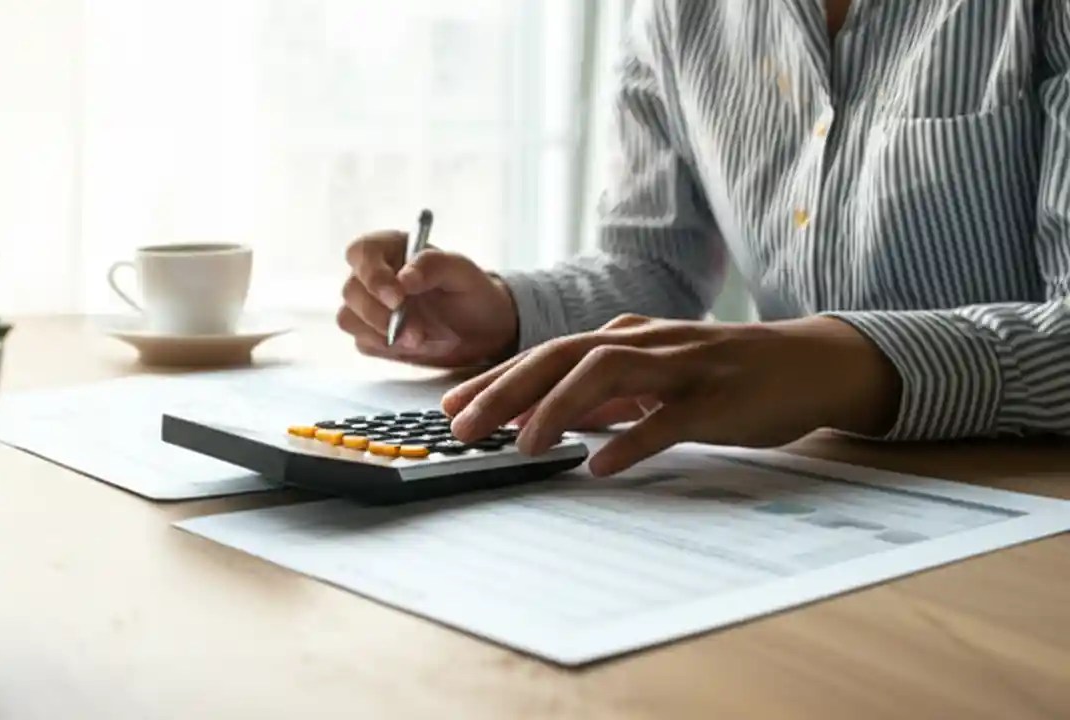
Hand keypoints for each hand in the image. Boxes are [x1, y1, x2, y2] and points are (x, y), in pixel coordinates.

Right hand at [337, 231, 518, 366]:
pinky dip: (386, 348)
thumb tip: (403, 278)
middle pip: (351, 290)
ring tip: (419, 339)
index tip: (397, 297)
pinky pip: (362, 342)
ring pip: (349, 318)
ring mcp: (369, 306)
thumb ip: (434, 265)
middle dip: (380, 315)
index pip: (362, 252)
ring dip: (381, 334)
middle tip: (416, 332)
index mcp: (391, 248)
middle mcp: (374, 275)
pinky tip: (414, 345)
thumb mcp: (463, 273)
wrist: (481, 330)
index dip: (372, 275)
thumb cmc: (471, 292)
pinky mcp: (371, 334)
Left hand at [442, 314, 901, 475]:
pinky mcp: (715, 399)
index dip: (495, 377)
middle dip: (507, 389)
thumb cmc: (723, 373)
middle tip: (465, 426)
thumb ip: (603, 393)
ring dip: (558, 407)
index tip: (452, 405)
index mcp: (625, 338)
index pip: (546, 353)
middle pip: (562, 356)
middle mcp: (644, 343)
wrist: (807, 363)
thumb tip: (542, 417)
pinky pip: (668, 420)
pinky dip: (632, 441)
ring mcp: (680, 368)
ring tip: (524, 444)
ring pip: (607, 374)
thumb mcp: (653, 376)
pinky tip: (603, 466)